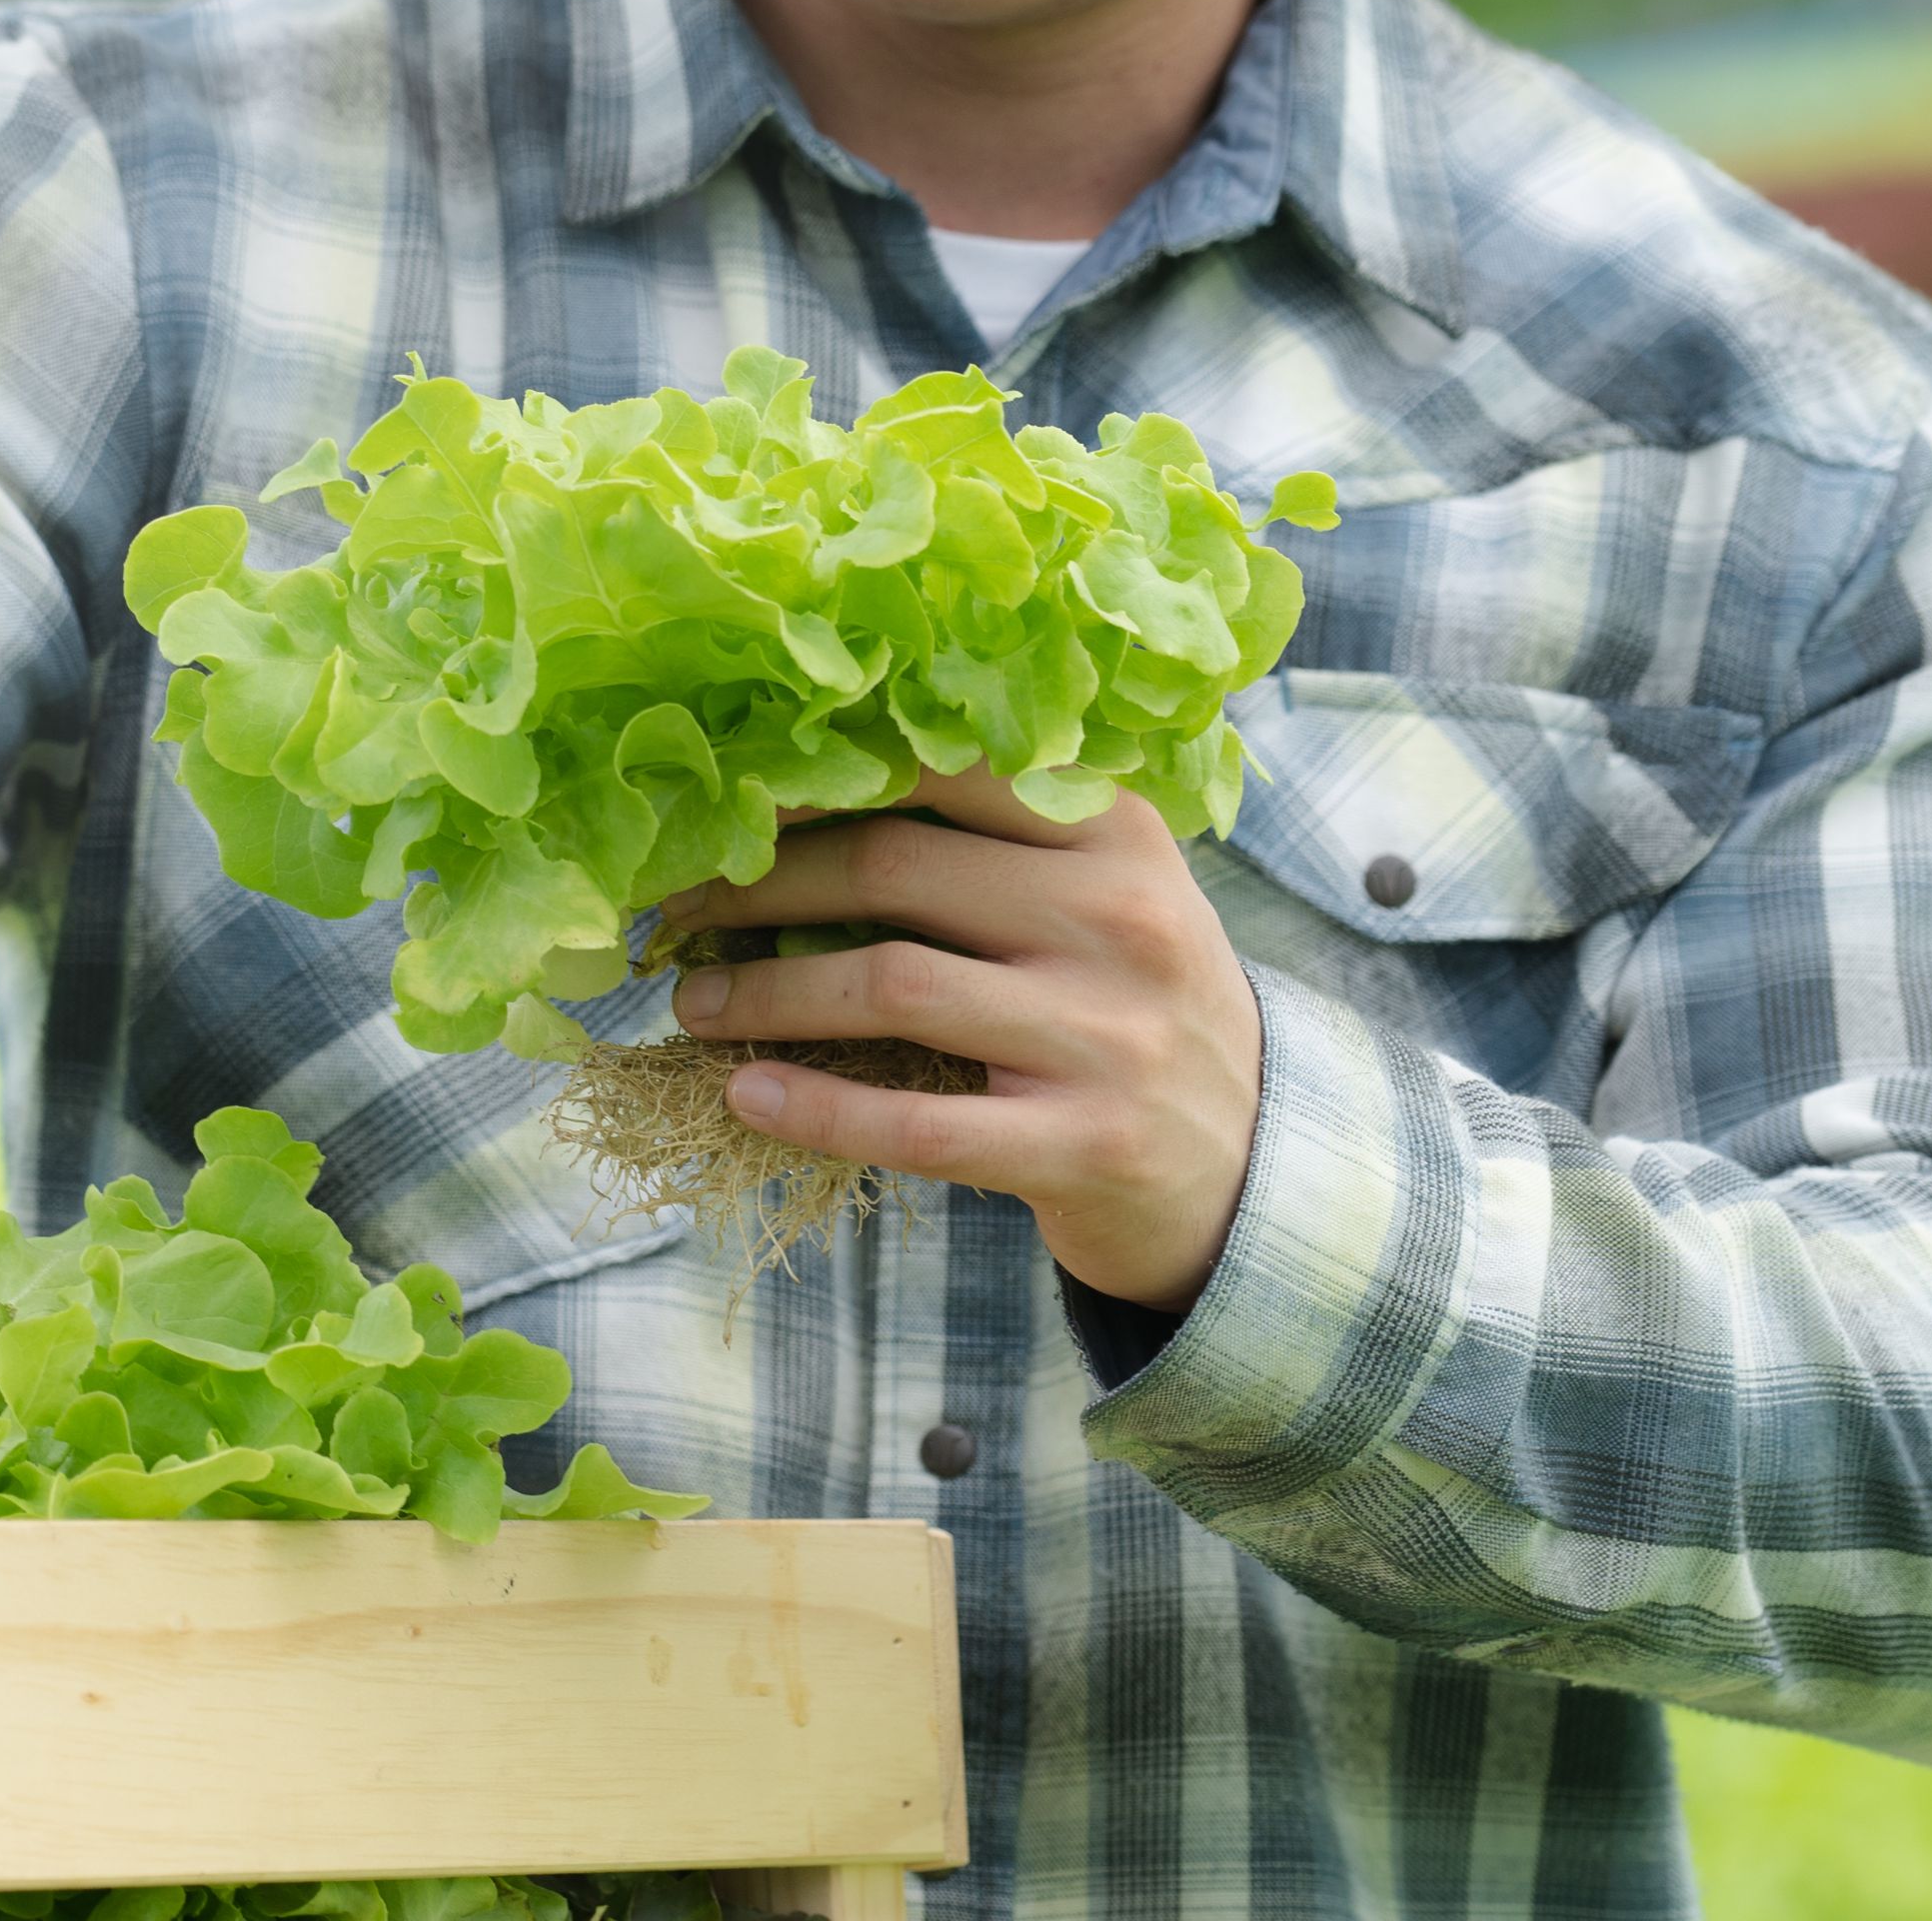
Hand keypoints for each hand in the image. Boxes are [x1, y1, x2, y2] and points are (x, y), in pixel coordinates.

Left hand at [658, 768, 1262, 1312]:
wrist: (1254, 1165)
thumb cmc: (1133, 1006)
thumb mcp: (1105, 894)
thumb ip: (996, 839)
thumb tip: (800, 791)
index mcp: (1113, 831)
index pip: (939, 766)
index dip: (811, 779)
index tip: (720, 798)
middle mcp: (1117, 917)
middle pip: (890, 869)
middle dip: (756, 885)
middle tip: (677, 907)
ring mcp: (1104, 1035)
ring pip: (888, 987)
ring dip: (764, 992)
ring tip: (693, 1001)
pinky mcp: (1082, 1145)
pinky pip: (915, 1124)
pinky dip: (813, 1107)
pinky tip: (745, 1095)